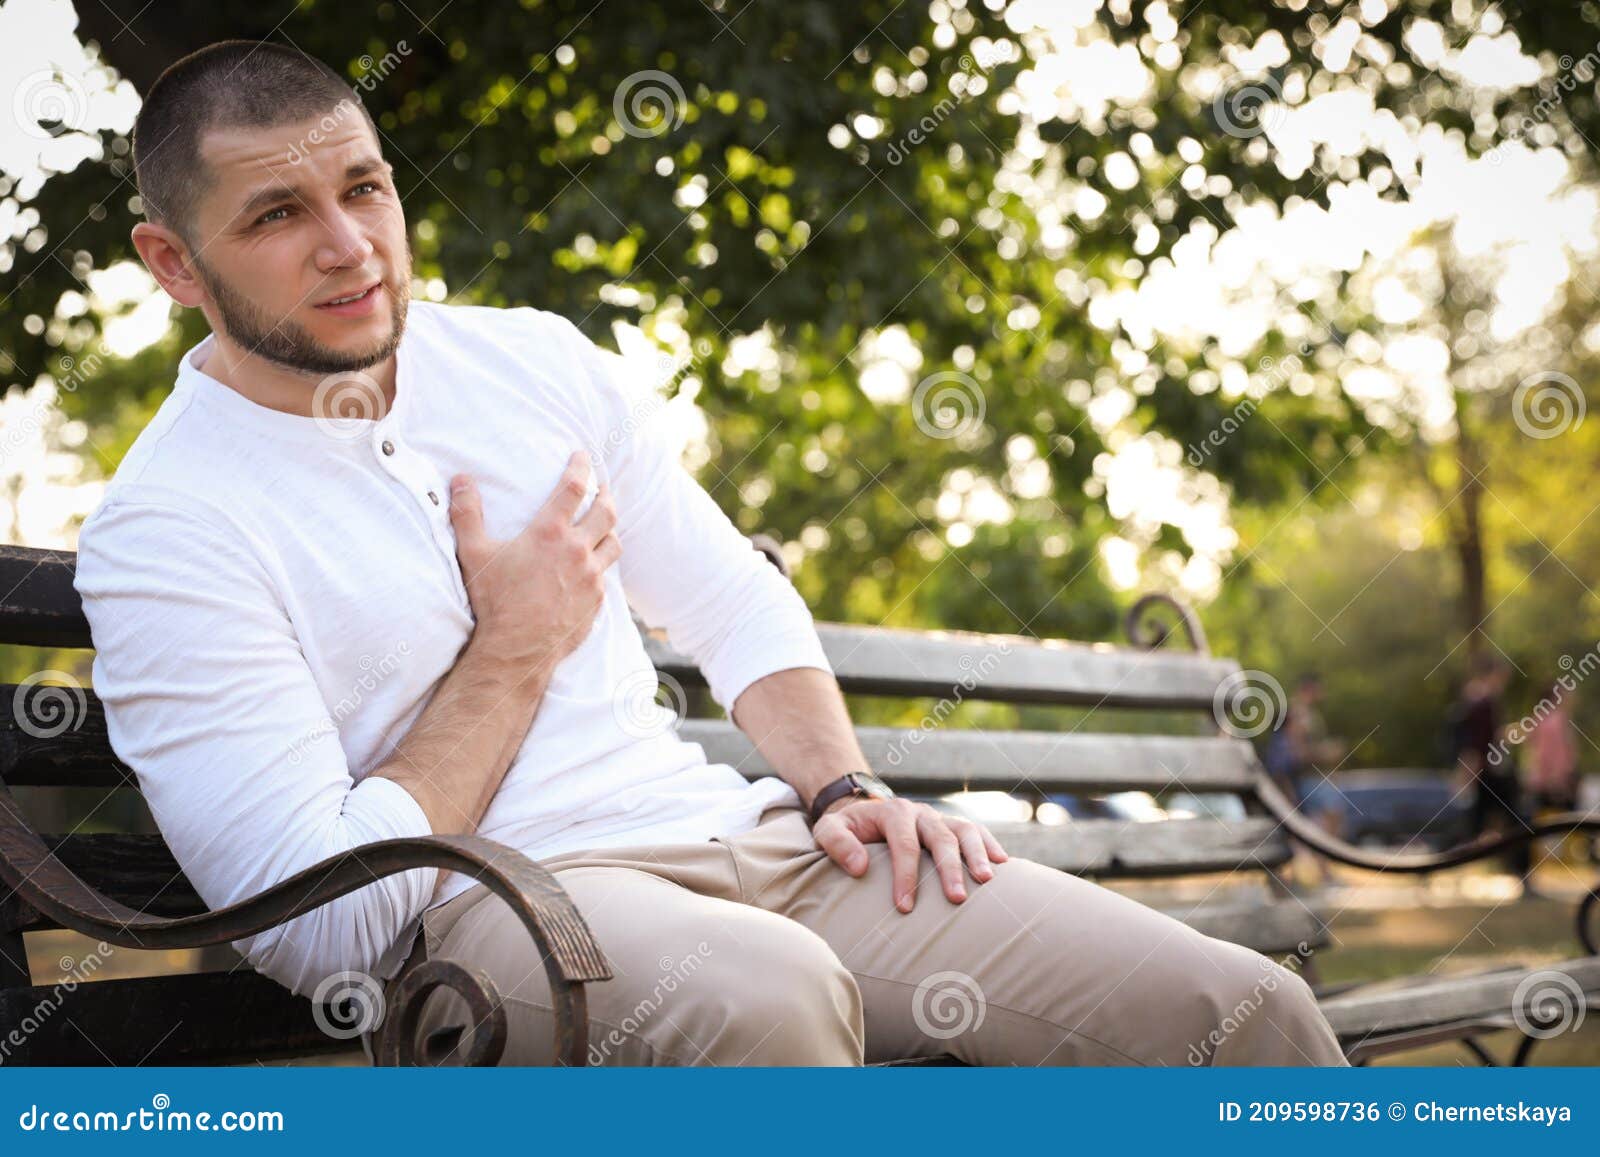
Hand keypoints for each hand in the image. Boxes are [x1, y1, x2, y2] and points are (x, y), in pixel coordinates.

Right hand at [450, 450, 619, 674]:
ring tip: (604, 524)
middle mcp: (577, 550)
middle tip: (602, 488)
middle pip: (606, 511)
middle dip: (606, 494)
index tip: (584, 455)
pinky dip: (602, 563)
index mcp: (549, 533)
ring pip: (614, 542)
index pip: (575, 487)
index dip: (582, 466)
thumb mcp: (473, 553)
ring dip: (610, 529)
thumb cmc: (493, 601)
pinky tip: (595, 565)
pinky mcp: (596, 601)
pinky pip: (607, 575)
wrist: (515, 650)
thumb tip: (461, 479)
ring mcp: (591, 576)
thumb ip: (466, 513)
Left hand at [810, 795, 1007, 912]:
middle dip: (949, 869)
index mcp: (892, 811)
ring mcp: (939, 818)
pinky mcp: (952, 827)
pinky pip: (976, 832)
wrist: (863, 815)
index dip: (906, 875)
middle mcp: (920, 812)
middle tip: (956, 899)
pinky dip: (990, 845)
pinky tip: (1003, 865)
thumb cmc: (846, 831)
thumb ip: (836, 843)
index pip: (903, 843)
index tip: (905, 907)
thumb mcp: (828, 830)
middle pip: (940, 837)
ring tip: (987, 881)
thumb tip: (860, 868)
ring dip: (977, 855)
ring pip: (964, 831)